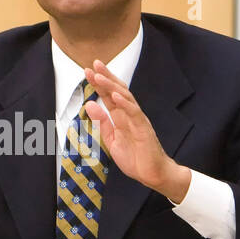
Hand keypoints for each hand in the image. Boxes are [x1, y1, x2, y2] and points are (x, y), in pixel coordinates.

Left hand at [83, 60, 190, 202]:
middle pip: (118, 90)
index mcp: (121, 116)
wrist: (151, 174)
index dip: (99, 83)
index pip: (109, 95)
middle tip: (94, 63)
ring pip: (125, 98)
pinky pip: (134, 113)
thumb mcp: (111, 139)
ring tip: (99, 76)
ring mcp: (138, 120)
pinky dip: (125, 103)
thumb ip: (102, 122)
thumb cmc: (135, 157)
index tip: (88, 70)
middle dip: (106, 77)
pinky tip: (116, 95)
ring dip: (112, 86)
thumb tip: (89, 104)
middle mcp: (130, 114)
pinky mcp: (144, 129)